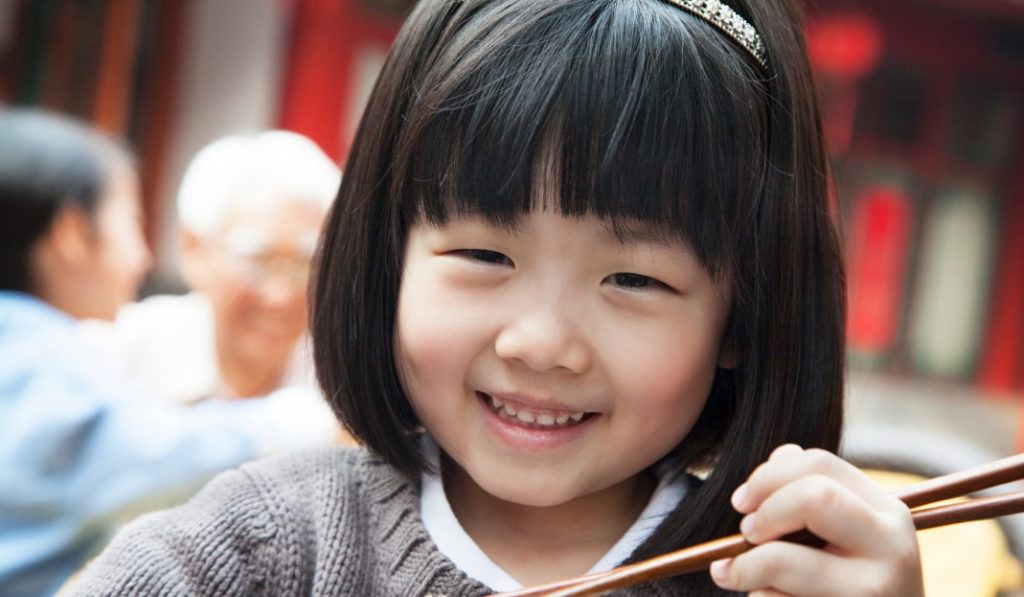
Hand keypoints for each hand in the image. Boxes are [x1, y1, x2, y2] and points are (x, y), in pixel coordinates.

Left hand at [709, 444, 923, 596]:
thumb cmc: (858, 584)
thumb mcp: (852, 536)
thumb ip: (817, 494)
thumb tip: (780, 456)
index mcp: (889, 512)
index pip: (819, 465)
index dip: (767, 477)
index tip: (742, 501)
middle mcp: (891, 547)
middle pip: (811, 497)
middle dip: (764, 513)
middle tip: (746, 534)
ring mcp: (873, 591)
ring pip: (780, 560)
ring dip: (743, 567)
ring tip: (731, 574)